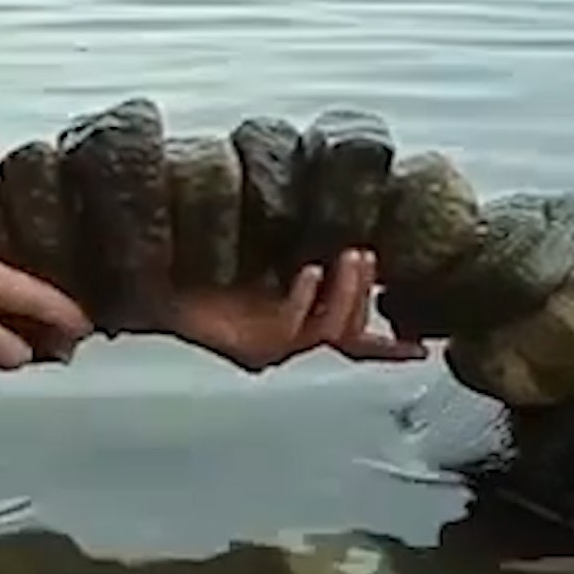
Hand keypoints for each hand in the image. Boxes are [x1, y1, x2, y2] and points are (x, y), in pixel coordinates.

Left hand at [162, 249, 428, 372]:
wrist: (150, 290)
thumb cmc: (201, 274)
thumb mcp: (257, 260)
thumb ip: (294, 251)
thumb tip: (329, 224)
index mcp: (295, 328)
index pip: (353, 344)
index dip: (388, 348)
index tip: (422, 349)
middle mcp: (287, 344)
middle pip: (346, 334)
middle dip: (362, 294)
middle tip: (365, 255)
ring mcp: (270, 349)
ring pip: (325, 332)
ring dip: (343, 294)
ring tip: (346, 257)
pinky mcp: (248, 347)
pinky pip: (288, 327)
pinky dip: (303, 299)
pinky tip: (307, 274)